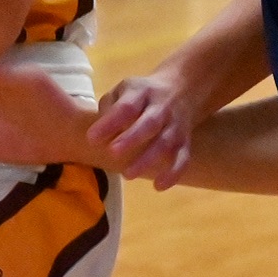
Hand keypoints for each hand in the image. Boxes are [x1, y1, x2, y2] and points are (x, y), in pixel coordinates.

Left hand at [90, 69, 197, 189]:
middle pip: (149, 123)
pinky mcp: (186, 142)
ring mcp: (176, 126)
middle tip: (113, 153)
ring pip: (166, 143)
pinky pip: (183, 159)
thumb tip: (100, 130)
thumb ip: (110, 106)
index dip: (110, 122)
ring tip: (127, 175)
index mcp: (141, 93)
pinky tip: (158, 186)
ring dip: (148, 160)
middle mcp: (161, 108)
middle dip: (131, 139)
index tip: (92, 138)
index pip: (126, 107)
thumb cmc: (143, 95)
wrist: (184, 90)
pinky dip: (173, 173)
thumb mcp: (123, 90)